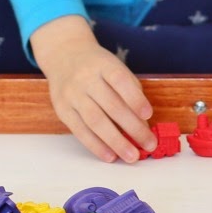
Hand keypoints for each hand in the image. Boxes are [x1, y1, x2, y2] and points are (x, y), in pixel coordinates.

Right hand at [31, 15, 154, 163]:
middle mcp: (86, 79)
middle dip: (132, 128)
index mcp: (104, 65)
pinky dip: (96, 146)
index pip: (120, 80)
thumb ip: (131, 93)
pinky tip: (110, 156)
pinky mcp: (62, 109)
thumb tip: (144, 126)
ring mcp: (72, 94)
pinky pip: (80, 131)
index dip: (134, 98)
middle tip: (149, 144)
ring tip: (132, 156)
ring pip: (95, 121)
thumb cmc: (98, 67)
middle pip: (111, 105)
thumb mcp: (115, 68)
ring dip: (116, 142)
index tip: (148, 115)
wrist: (64, 56)